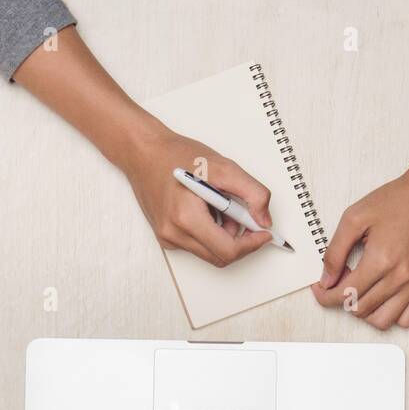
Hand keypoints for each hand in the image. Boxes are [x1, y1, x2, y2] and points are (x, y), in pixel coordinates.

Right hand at [118, 127, 272, 266]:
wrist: (144, 152)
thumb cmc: (177, 155)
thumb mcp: (224, 167)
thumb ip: (252, 193)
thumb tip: (264, 220)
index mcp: (187, 218)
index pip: (228, 251)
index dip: (252, 244)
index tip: (264, 233)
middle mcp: (174, 233)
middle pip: (221, 256)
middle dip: (239, 239)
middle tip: (243, 215)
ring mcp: (168, 238)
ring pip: (210, 253)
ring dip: (225, 236)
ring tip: (222, 208)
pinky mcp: (166, 237)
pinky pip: (197, 246)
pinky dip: (210, 233)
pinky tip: (206, 211)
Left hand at [312, 151, 408, 329]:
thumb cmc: (398, 200)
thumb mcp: (355, 217)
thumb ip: (335, 251)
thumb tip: (326, 279)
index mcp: (380, 260)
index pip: (344, 295)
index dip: (325, 296)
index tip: (320, 288)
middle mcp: (400, 277)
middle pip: (359, 309)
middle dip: (342, 299)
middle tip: (343, 277)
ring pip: (381, 321)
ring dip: (364, 311)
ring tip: (362, 289)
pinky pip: (406, 320)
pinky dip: (390, 315)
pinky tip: (382, 296)